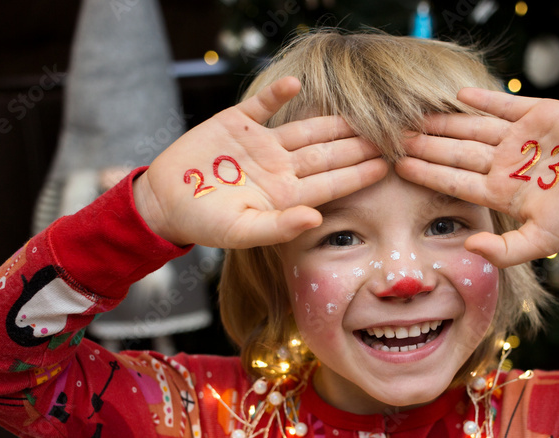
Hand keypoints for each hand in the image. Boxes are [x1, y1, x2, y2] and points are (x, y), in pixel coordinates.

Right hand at [134, 77, 387, 247]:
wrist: (165, 202)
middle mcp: (281, 167)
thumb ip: (280, 227)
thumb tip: (316, 218)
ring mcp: (261, 143)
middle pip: (327, 153)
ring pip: (305, 128)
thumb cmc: (205, 224)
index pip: (332, 183)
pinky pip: (263, 104)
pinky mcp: (237, 122)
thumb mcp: (242, 232)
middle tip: (393, 134)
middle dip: (358, 145)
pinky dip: (278, 93)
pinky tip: (297, 83)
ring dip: (333, 121)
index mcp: (286, 194)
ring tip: (362, 112)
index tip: (389, 165)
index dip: (360, 174)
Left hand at [395, 87, 558, 266]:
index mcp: (500, 191)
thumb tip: (469, 247)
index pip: (454, 181)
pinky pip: (505, 104)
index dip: (427, 173)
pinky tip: (458, 95)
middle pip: (456, 151)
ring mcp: (520, 138)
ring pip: (473, 126)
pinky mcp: (539, 114)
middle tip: (393, 136)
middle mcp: (504, 163)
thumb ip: (505, 251)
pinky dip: (483, 98)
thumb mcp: (540, 242)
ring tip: (416, 115)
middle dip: (426, 144)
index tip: (398, 166)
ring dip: (445, 121)